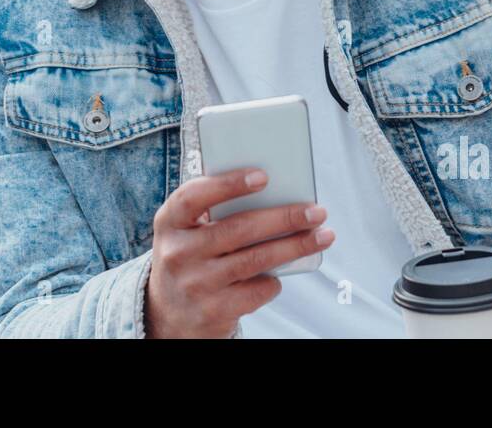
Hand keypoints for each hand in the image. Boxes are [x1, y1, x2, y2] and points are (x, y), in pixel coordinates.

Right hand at [143, 167, 334, 337]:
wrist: (169, 314)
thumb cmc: (190, 256)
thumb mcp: (187, 230)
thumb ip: (214, 210)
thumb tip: (273, 190)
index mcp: (169, 222)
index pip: (194, 197)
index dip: (228, 185)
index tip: (263, 177)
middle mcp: (178, 252)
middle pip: (238, 229)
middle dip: (283, 218)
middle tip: (315, 211)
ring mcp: (195, 284)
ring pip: (255, 260)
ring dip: (294, 247)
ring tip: (322, 236)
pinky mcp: (213, 310)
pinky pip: (255, 291)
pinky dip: (274, 281)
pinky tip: (281, 274)